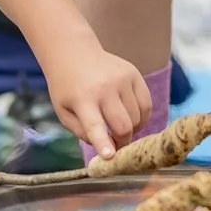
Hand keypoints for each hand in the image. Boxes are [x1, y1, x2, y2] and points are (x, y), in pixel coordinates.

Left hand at [36, 40, 148, 157]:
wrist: (74, 53)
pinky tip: (131, 117)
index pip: (94, 125)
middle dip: (123, 142)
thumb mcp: (63, 111)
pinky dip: (142, 117)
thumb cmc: (67, 88)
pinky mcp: (134, 74)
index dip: (103, 143)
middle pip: (123, 126)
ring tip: (120, 127)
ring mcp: (122, 79)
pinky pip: (146, 104)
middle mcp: (104, 87)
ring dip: (132, 129)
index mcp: (82, 99)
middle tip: (117, 145)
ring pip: (138, 118)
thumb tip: (108, 149)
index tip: (110, 157)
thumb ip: (82, 132)